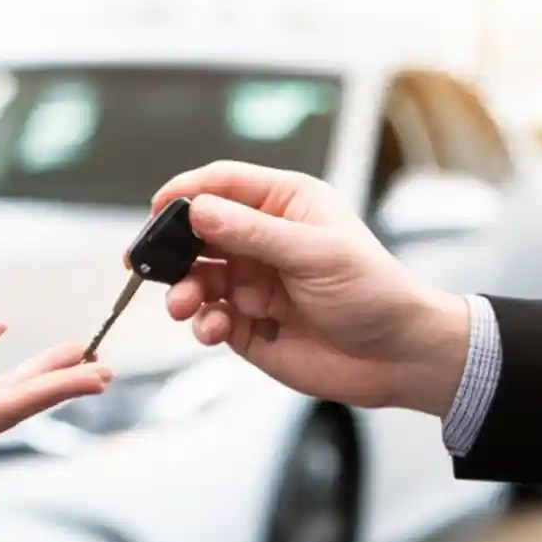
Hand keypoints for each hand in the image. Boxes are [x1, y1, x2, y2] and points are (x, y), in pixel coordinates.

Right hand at [150, 161, 468, 414]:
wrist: (397, 358)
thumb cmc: (374, 293)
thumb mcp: (314, 253)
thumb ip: (252, 232)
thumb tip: (198, 209)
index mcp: (285, 205)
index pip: (223, 184)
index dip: (186, 192)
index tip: (158, 209)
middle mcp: (262, 240)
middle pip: (198, 232)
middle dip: (171, 249)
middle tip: (143, 262)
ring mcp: (251, 282)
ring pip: (195, 277)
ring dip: (182, 290)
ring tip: (183, 305)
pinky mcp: (245, 323)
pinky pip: (207, 317)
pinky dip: (202, 323)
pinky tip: (214, 329)